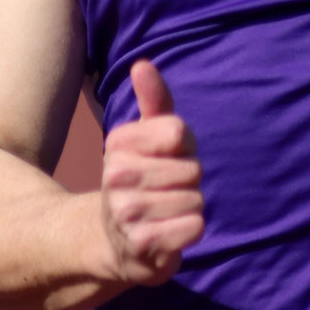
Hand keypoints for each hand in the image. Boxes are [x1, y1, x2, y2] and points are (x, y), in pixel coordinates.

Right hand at [99, 58, 205, 285]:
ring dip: (190, 207)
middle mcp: (115, 175)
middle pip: (192, 169)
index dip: (185, 148)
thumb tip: (142, 64)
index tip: (168, 157)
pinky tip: (170, 232)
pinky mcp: (140, 244)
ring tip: (166, 211)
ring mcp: (125, 212)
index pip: (178, 132)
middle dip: (189, 181)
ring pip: (195, 199)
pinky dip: (191, 230)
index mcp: (118, 142)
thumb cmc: (145, 177)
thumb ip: (153, 99)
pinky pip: (194, 227)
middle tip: (167, 190)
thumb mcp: (150, 135)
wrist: (117, 239)